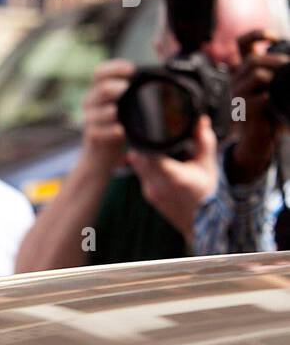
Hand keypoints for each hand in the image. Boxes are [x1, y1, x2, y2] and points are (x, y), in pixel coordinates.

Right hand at [81, 59, 134, 169]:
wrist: (100, 156)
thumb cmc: (118, 127)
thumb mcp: (124, 107)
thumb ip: (132, 93)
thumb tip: (160, 78)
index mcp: (99, 91)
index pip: (100, 72)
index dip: (115, 68)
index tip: (132, 69)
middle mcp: (91, 102)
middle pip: (100, 88)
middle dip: (115, 87)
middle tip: (126, 88)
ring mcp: (90, 119)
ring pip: (98, 110)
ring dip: (110, 110)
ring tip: (118, 113)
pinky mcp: (92, 136)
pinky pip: (98, 130)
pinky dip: (110, 130)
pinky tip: (120, 131)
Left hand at [126, 114, 218, 239]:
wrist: (203, 225)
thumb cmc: (208, 194)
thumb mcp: (208, 166)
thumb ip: (204, 142)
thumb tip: (201, 119)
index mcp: (172, 177)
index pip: (147, 153)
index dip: (145, 139)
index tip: (149, 127)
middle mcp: (157, 185)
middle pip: (137, 157)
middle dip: (142, 144)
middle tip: (150, 132)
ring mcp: (149, 192)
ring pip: (136, 166)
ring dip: (142, 154)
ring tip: (155, 145)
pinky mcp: (148, 196)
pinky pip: (141, 175)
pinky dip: (146, 166)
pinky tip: (158, 161)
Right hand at [227, 29, 288, 183]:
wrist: (259, 139)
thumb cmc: (270, 111)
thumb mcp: (273, 85)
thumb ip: (276, 71)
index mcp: (244, 70)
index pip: (242, 42)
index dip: (257, 34)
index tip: (275, 37)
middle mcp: (237, 80)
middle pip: (252, 59)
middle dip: (276, 61)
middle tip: (289, 67)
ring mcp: (238, 95)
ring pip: (256, 75)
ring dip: (276, 79)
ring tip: (284, 88)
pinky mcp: (243, 111)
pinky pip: (260, 99)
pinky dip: (271, 100)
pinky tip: (274, 104)